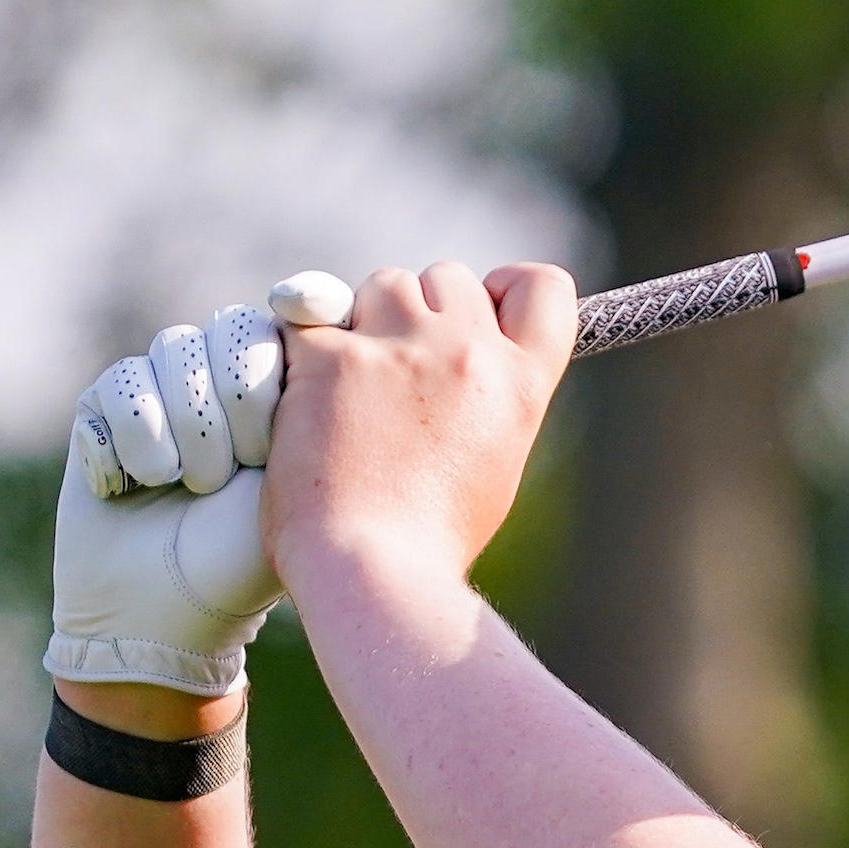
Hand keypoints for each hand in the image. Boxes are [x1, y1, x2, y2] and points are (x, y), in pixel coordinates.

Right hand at [45, 301, 292, 695]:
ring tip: (188, 487)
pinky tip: (136, 487)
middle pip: (231, 328)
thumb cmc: (245, 561)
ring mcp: (162, 392)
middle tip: (237, 468)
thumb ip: (319, 411)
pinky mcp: (104, 409)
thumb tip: (332, 323)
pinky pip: (118, 386)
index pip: (287, 321)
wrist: (164, 615)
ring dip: (186, 430)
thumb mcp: (301, 486)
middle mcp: (221, 382)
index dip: (298, 312)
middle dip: (237, 399)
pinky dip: (131, 443)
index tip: (303, 312)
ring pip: (173, 351)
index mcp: (282, 394)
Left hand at [262, 260, 577, 599]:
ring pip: (382, 284)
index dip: (506, 288)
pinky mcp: (331, 356)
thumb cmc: (432, 538)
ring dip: (365, 320)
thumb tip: (468, 365)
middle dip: (422, 311)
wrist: (374, 571)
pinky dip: (304, 352)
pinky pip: (310, 319)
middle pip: (449, 276)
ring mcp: (399, 347)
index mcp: (522, 381)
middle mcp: (468, 351)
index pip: (544, 284)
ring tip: (352, 388)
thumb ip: (491, 398)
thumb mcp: (496, 461)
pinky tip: (305, 401)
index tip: (481, 312)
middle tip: (398, 370)